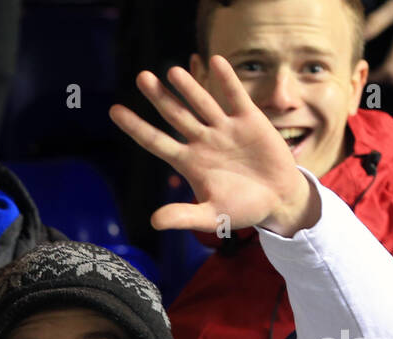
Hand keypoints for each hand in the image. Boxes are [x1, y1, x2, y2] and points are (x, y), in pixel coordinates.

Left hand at [109, 58, 319, 237]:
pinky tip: (215, 61)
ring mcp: (225, 129)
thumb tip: (154, 222)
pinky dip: (227, 80)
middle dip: (159, 97)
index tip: (114, 111)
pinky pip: (235, 97)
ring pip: (202, 103)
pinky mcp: (250, 121)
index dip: (136, 127)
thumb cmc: (242, 209)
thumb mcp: (212, 217)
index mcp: (189, 162)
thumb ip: (184, 216)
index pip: (156, 142)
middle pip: (175, 115)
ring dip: (188, 87)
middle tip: (141, 77)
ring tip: (172, 72)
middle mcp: (203, 141)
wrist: (278, 199)